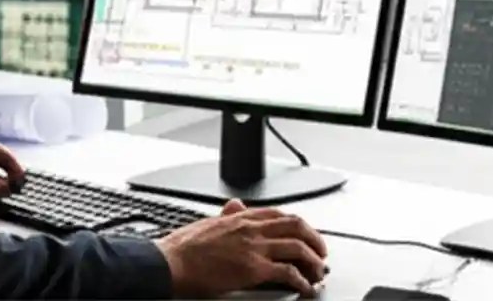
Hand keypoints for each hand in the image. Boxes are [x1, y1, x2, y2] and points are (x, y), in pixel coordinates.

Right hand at [156, 198, 328, 297]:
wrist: (172, 262)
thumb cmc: (184, 247)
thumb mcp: (209, 222)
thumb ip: (227, 215)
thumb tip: (235, 205)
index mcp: (241, 217)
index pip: (280, 214)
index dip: (298, 225)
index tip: (305, 234)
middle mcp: (251, 228)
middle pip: (296, 225)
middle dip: (314, 239)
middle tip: (320, 252)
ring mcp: (254, 247)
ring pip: (297, 247)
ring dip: (313, 260)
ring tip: (317, 272)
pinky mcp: (254, 269)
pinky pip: (288, 272)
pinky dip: (302, 280)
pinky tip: (305, 287)